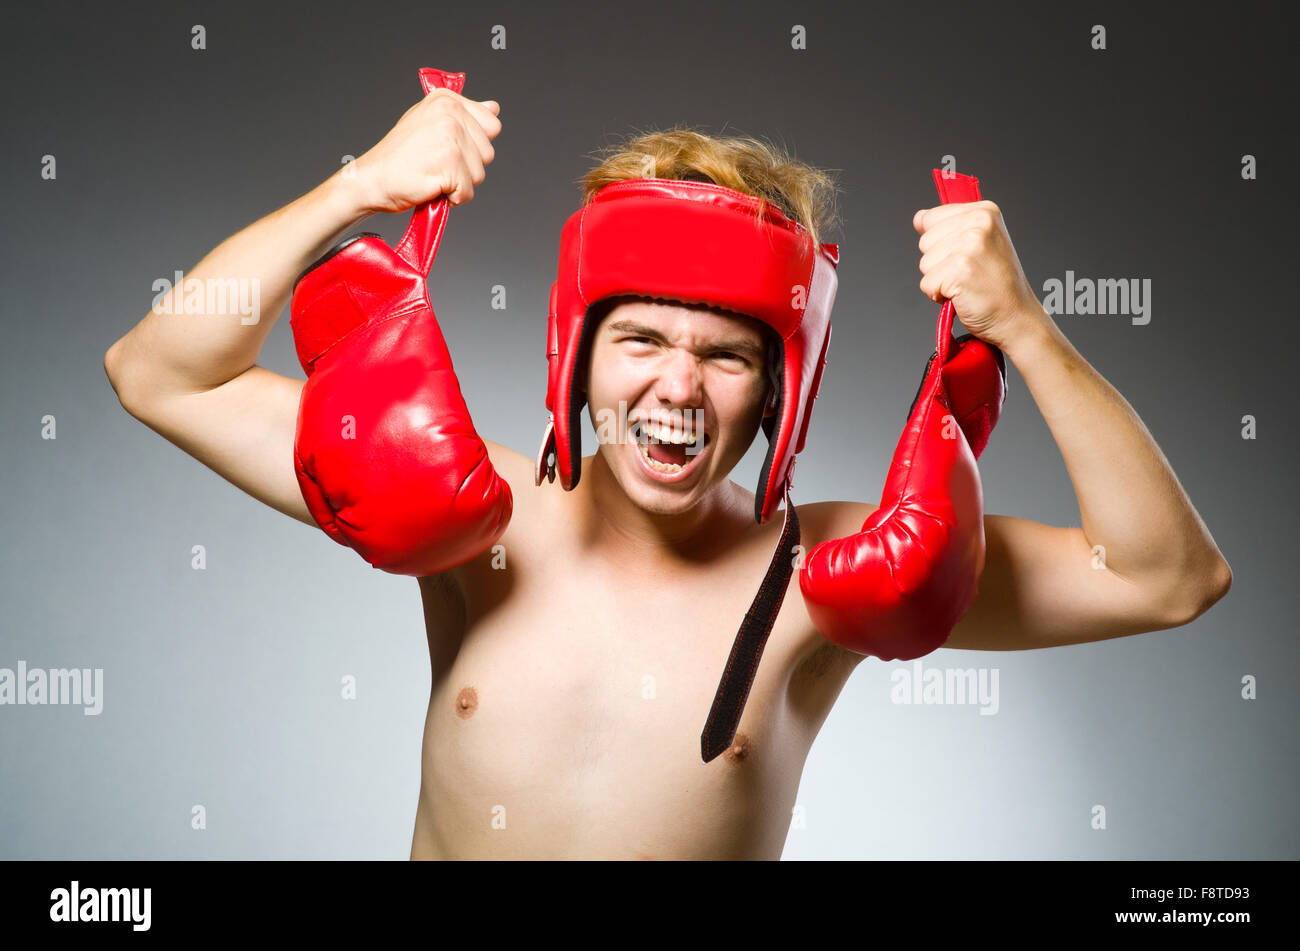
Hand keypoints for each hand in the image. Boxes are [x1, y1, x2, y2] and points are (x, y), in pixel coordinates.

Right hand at [351, 87, 501, 214]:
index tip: (448, 146)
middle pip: (488, 152)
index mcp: (447, 100)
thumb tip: (494, 108)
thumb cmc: (400, 156)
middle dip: (467, 166)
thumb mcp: (431, 123)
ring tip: (433, 173)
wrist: (372, 178)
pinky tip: (431, 185)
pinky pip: (467, 192)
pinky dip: (452, 198)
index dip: (474, 144)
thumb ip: (465, 115)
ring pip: (480, 174)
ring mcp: (450, 137)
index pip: (492, 125)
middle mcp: (450, 113)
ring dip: (459, 183)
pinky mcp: (449, 162)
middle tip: (437, 163)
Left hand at [912, 199, 1042, 348]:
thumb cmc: (998, 285)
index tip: (963, 256)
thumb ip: (948, 227)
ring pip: (924, 263)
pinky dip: (938, 296)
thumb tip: (919, 218)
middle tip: (967, 273)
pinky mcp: (960, 270)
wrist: (1016, 316)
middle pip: (925, 241)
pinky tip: (962, 295)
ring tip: (966, 283)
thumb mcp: (979, 243)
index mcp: (984, 212)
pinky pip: (926, 284)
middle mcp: (978, 224)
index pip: (931, 218)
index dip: (940, 243)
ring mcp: (970, 246)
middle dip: (938, 263)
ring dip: (939, 280)